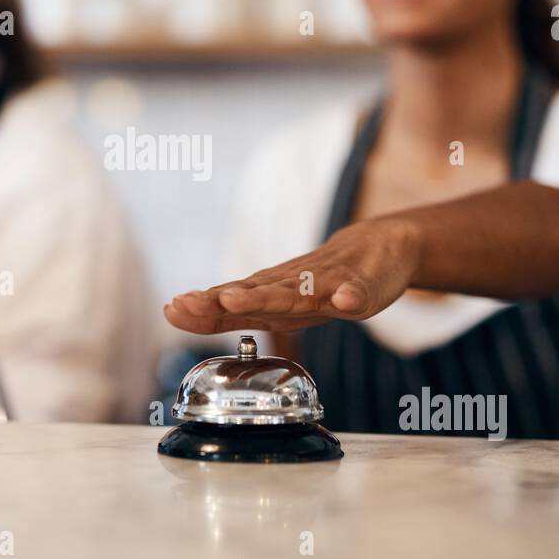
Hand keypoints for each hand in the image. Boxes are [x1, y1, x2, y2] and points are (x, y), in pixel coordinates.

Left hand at [164, 218, 422, 333]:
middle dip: (221, 301)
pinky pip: (356, 293)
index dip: (206, 309)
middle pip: (256, 295)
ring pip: (296, 292)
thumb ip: (252, 310)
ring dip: (268, 296)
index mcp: (278, 296)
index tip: (177, 307)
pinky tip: (346, 300)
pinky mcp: (362, 285)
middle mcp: (296, 287)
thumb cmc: (330, 278)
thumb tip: (205, 312)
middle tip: (189, 302)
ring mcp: (328, 285)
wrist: (382, 247)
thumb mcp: (291, 299)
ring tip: (235, 300)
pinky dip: (350, 296)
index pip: (235, 305)